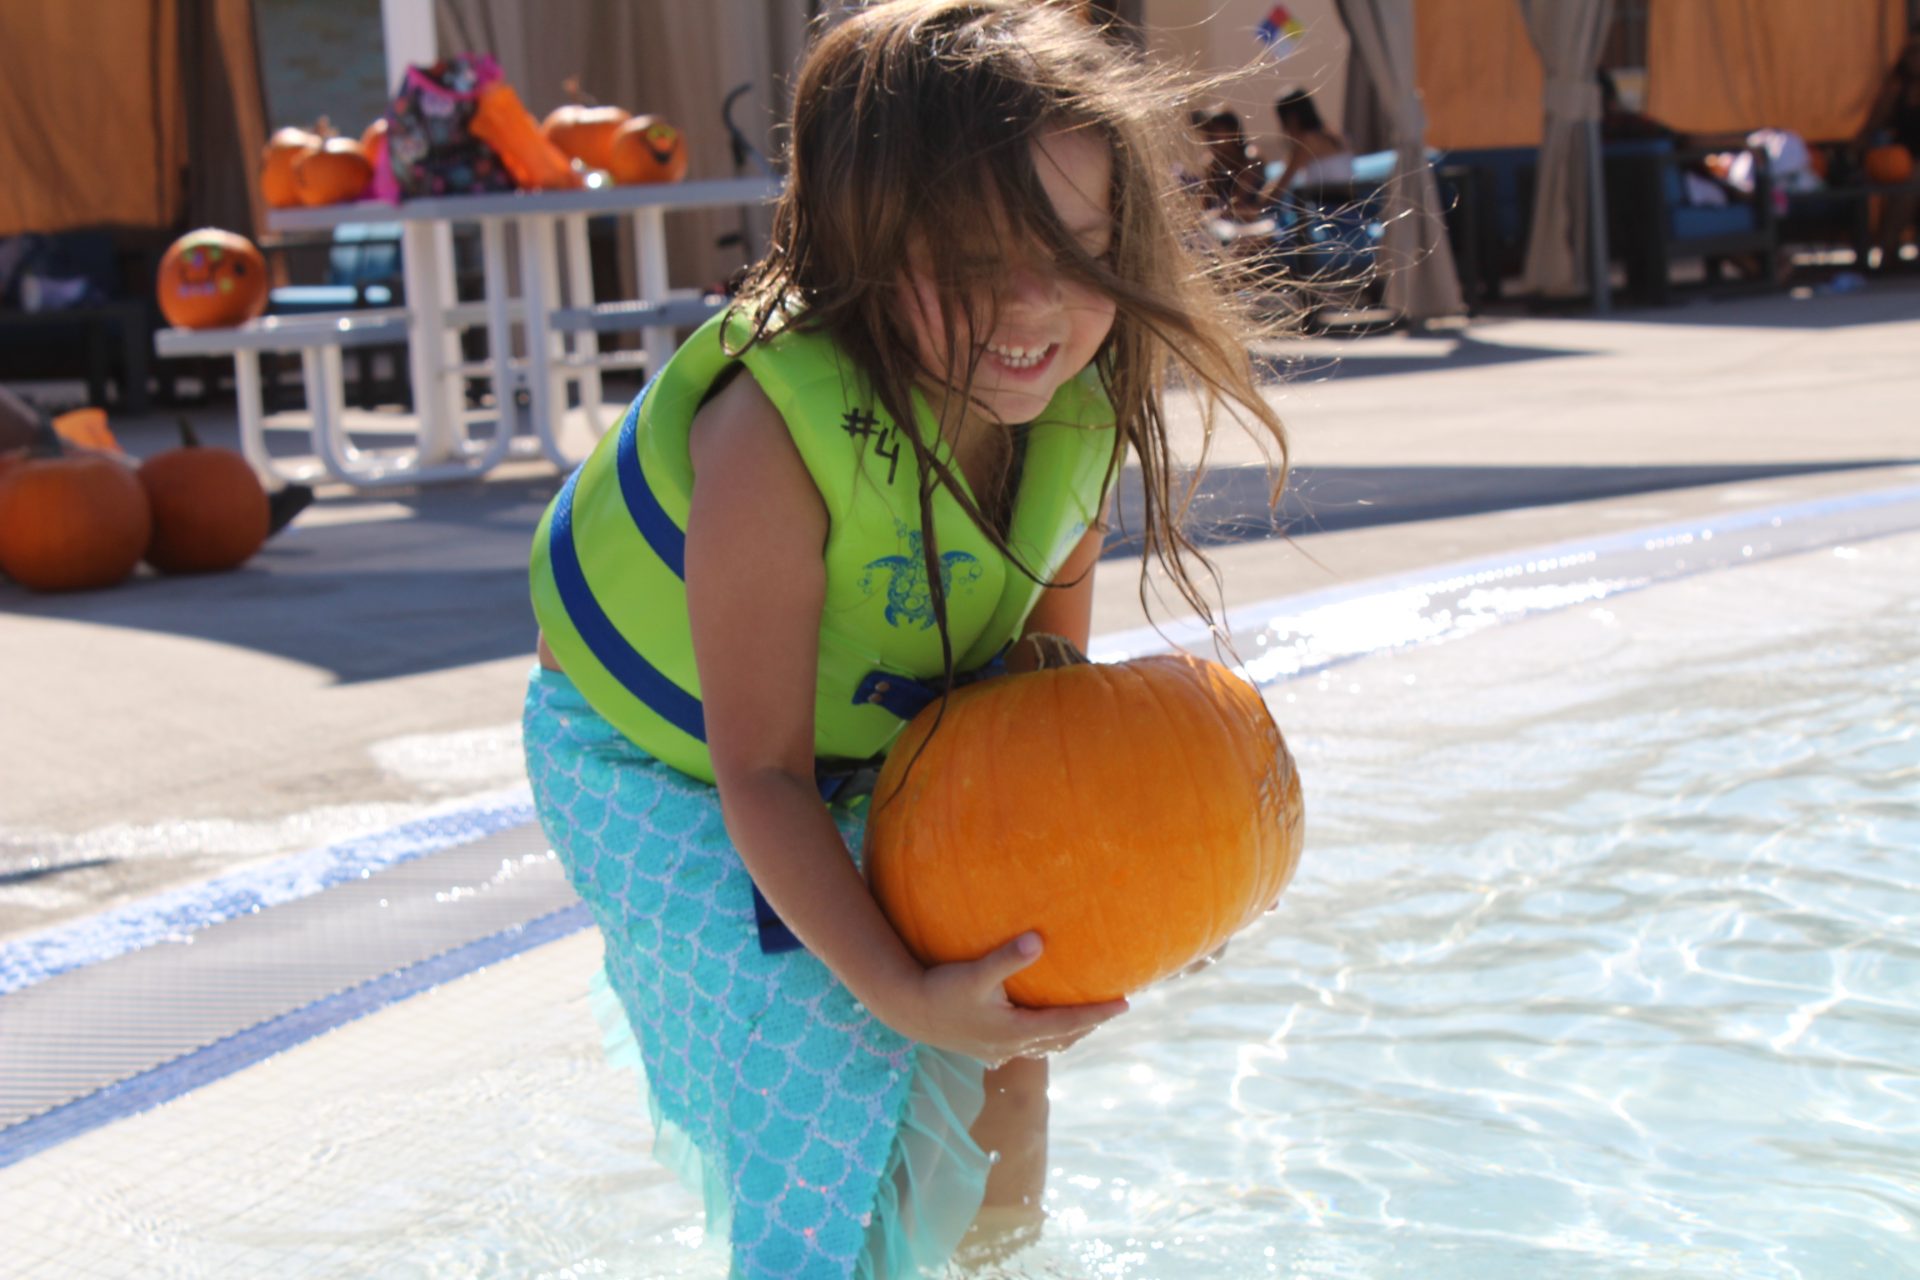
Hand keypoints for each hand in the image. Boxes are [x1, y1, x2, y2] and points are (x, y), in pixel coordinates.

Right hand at [875, 932, 1128, 1066]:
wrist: (907, 1010)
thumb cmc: (941, 988)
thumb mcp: (974, 972)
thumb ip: (1007, 957)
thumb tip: (1038, 939)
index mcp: (1016, 1029)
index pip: (1068, 1023)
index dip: (1099, 1014)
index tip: (1126, 1004)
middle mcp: (1012, 1045)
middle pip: (1062, 1039)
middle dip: (1089, 1025)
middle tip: (1114, 1008)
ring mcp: (998, 1049)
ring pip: (1045, 1046)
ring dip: (1069, 1033)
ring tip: (1087, 1018)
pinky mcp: (985, 1048)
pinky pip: (1025, 1047)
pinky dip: (1043, 1039)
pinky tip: (1041, 1031)